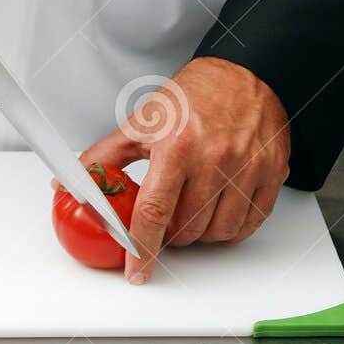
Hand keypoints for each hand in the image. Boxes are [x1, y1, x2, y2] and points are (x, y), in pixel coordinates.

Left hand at [80, 57, 289, 283]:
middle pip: (186, 228)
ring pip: (218, 232)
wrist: (245, 72)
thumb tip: (72, 180)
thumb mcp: (144, 120)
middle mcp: (214, 158)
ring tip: (192, 209)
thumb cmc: (194, 95)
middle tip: (167, 215)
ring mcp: (246, 168)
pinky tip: (219, 210)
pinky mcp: (271, 174)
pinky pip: (249, 223)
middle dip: (171, 232)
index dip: (142, 248)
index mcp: (177, 145)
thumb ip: (106, 156)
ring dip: (200, 233)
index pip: (154, 211)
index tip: (136, 271)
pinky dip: (231, 228)